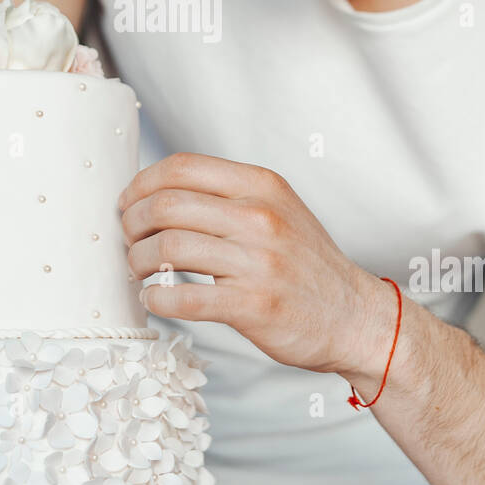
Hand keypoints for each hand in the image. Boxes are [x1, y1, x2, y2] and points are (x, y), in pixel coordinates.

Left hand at [119, 152, 383, 377]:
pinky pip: (183, 297)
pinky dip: (156, 298)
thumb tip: (159, 191)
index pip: (182, 167)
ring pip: (167, 248)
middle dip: (133, 222)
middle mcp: (260, 217)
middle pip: (166, 205)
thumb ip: (228, 195)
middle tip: (129, 239)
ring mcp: (258, 262)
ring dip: (138, 260)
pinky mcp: (253, 305)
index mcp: (261, 186)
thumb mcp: (277, 209)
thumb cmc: (306, 264)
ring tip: (139, 270)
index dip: (142, 183)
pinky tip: (154, 298)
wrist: (355, 317)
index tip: (129, 202)